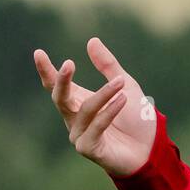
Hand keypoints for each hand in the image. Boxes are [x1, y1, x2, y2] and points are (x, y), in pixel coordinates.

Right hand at [33, 37, 155, 176]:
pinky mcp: (88, 148)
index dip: (46, 71)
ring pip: (85, 109)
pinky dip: (109, 111)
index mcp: (78, 102)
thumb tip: (92, 40)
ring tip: (121, 83)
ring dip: (104, 94)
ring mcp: (79, 135)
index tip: (38, 52)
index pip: (56, 85)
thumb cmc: (136, 118)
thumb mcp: (125, 84)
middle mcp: (74, 118)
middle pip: (60, 97)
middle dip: (62, 81)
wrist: (151, 148)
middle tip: (68, 64)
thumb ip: (108, 66)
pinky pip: (96, 126)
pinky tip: (122, 99)